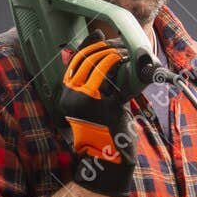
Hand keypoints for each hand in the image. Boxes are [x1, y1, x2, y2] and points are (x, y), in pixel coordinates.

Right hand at [59, 33, 138, 196]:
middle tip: (118, 45)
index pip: (73, 61)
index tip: (98, 36)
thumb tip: (87, 60)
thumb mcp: (90, 107)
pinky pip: (112, 78)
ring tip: (124, 52)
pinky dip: (121, 66)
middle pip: (86, 59)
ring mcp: (86, 101)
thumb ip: (89, 85)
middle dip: (103, 47)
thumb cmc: (102, 133)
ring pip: (98, 65)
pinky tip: (128, 63)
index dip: (86, 45)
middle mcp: (72, 97)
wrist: (107, 160)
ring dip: (113, 53)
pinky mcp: (104, 106)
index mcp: (67, 96)